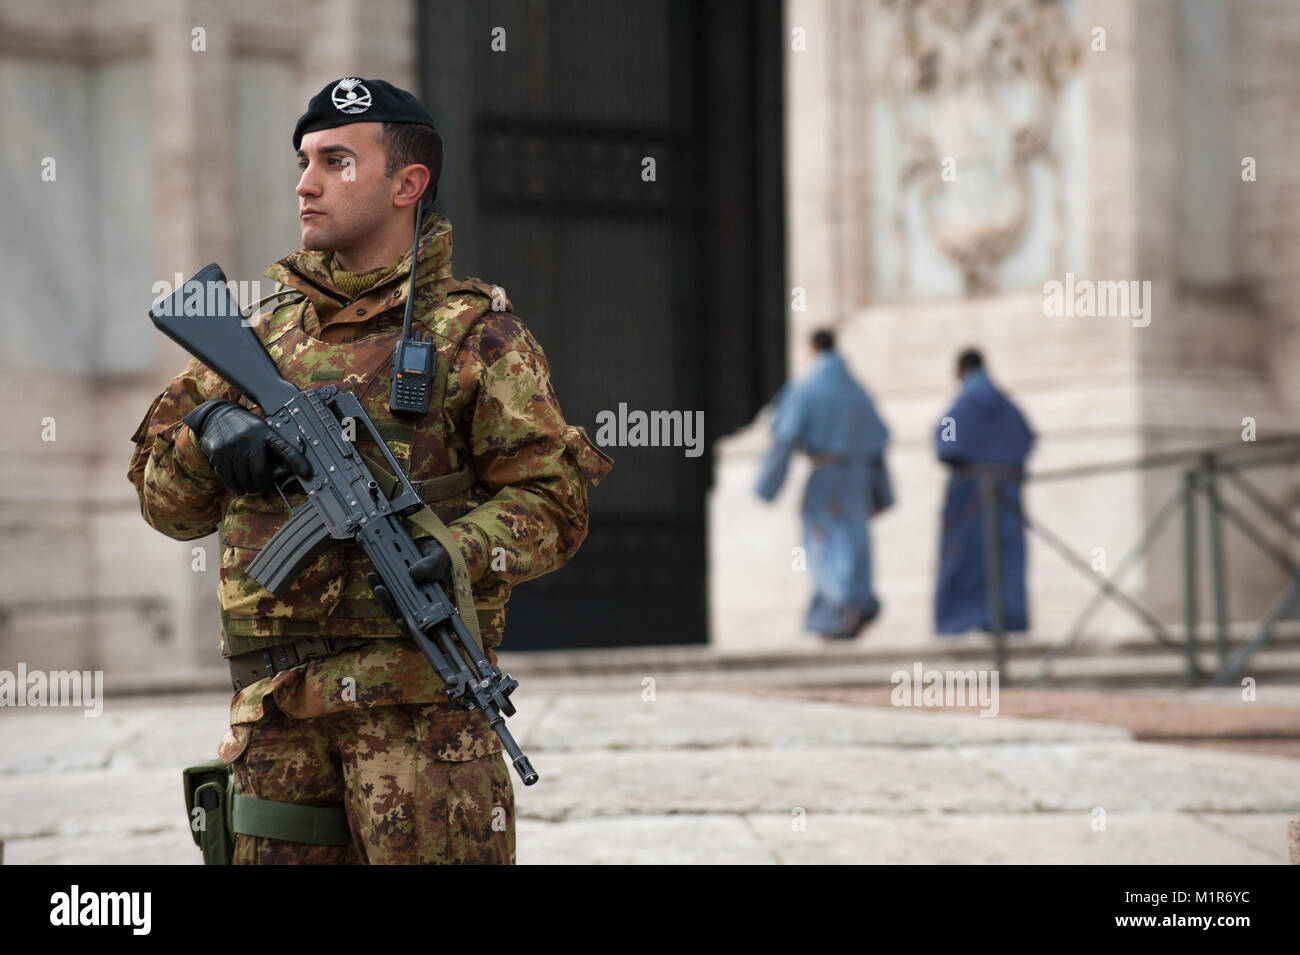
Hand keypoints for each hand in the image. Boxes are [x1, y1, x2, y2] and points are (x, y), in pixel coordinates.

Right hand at [182, 399, 311, 494]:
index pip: (285, 449)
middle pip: (260, 474)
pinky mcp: (218, 455)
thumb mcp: (261, 432)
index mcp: (264, 432)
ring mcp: (231, 447)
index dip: (297, 462)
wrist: (216, 417)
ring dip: (250, 488)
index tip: (307, 474)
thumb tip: (288, 472)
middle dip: (265, 486)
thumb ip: (272, 449)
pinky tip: (239, 485)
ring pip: (244, 480)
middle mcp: (248, 439)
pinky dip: (235, 487)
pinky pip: (229, 480)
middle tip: (266, 488)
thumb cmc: (245, 429)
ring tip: (252, 486)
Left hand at [365, 538, 453, 630]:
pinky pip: (385, 592)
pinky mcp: (395, 590)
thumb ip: (431, 565)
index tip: (401, 620)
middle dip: (389, 604)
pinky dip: (377, 583)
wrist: (431, 548)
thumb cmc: (439, 557)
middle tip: (381, 589)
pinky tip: (373, 574)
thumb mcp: (439, 558)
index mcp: (435, 604)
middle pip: (403, 615)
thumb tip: (414, 573)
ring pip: (391, 605)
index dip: (411, 627)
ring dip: (380, 594)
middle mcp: (419, 605)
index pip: (424, 623)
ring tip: (374, 577)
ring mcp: (406, 599)